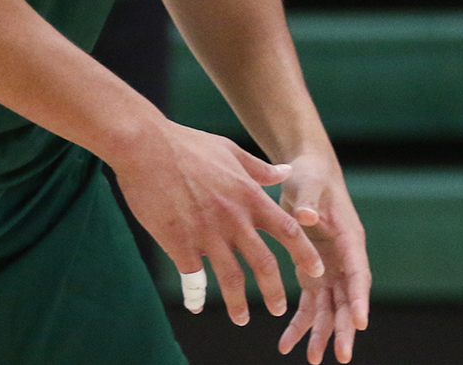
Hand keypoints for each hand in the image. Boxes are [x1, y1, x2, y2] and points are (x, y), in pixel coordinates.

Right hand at [108, 121, 326, 327]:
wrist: (146, 147)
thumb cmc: (186, 144)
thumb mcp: (229, 150)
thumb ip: (259, 168)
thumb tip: (286, 173)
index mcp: (248, 196)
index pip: (287, 230)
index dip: (304, 253)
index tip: (316, 271)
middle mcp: (233, 218)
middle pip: (264, 263)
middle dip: (274, 291)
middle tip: (279, 309)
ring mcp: (207, 233)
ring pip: (231, 277)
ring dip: (239, 302)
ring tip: (242, 318)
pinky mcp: (180, 243)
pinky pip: (193, 278)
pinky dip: (196, 295)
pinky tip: (195, 305)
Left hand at [275, 149, 370, 363]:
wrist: (305, 173)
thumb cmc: (311, 176)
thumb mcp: (309, 184)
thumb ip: (309, 201)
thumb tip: (306, 217)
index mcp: (350, 239)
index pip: (358, 273)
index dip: (360, 298)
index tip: (361, 321)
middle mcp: (344, 260)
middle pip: (348, 300)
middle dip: (346, 329)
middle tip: (343, 356)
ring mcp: (330, 269)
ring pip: (330, 310)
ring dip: (322, 334)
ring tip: (312, 359)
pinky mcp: (313, 274)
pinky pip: (309, 305)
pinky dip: (299, 324)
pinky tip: (287, 343)